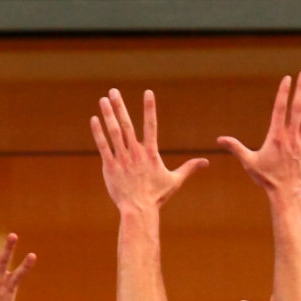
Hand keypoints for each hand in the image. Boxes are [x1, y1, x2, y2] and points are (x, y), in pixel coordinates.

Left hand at [92, 89, 207, 212]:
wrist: (139, 209)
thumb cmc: (157, 196)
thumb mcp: (175, 181)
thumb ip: (189, 168)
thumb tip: (206, 163)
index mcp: (151, 153)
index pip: (151, 125)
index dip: (149, 108)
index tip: (148, 92)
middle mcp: (135, 152)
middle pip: (127, 124)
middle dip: (120, 106)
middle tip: (113, 91)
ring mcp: (121, 158)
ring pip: (113, 132)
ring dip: (108, 114)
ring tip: (103, 100)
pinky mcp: (110, 166)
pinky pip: (103, 146)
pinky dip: (98, 132)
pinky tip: (94, 119)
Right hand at [217, 71, 300, 195]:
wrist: (286, 193)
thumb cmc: (267, 178)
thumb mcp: (249, 162)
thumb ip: (236, 148)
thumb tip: (219, 139)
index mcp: (276, 137)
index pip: (280, 109)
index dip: (284, 93)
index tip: (287, 78)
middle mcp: (291, 136)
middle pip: (297, 108)